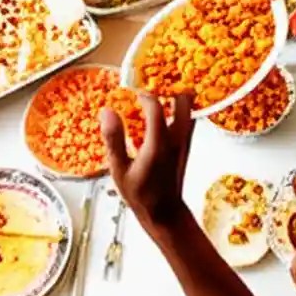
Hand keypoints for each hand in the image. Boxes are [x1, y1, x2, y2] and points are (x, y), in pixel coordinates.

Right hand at [100, 90, 193, 222]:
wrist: (165, 212)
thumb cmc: (141, 195)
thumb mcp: (119, 170)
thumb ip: (113, 139)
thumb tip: (107, 112)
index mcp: (158, 144)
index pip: (155, 106)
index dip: (142, 94)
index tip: (131, 91)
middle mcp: (176, 139)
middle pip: (183, 99)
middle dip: (168, 86)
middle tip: (152, 83)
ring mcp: (185, 141)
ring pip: (189, 107)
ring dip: (176, 95)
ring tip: (158, 92)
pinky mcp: (187, 145)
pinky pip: (188, 118)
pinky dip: (178, 108)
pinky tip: (164, 110)